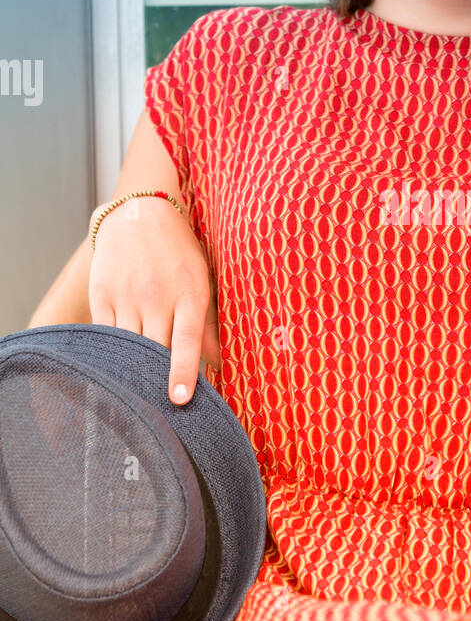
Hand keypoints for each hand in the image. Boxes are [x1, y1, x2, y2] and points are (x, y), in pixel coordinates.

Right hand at [88, 197, 220, 404]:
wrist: (138, 215)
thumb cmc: (178, 253)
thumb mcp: (202, 281)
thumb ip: (207, 324)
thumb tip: (218, 364)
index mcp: (189, 292)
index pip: (186, 340)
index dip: (184, 372)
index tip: (180, 400)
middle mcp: (157, 295)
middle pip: (155, 349)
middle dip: (158, 377)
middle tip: (163, 405)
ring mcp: (127, 295)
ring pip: (129, 345)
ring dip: (135, 367)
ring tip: (141, 388)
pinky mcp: (102, 295)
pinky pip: (107, 334)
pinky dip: (113, 351)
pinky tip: (119, 364)